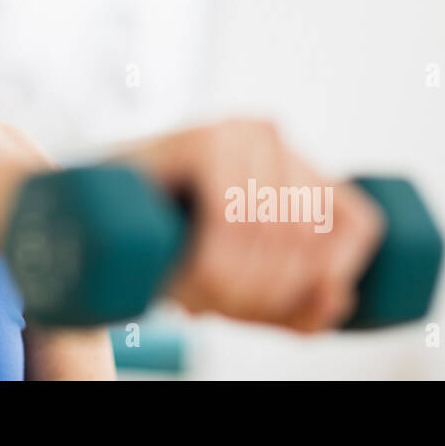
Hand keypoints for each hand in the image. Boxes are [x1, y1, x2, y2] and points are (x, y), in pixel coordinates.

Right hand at [117, 119, 385, 332]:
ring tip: (192, 299)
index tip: (283, 314)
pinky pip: (229, 218)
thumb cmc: (164, 245)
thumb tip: (342, 300)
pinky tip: (186, 283)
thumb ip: (295, 302)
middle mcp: (275, 137)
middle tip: (215, 309)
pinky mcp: (200, 137)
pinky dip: (211, 266)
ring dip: (231, 288)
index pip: (361, 225)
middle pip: (311, 238)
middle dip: (265, 295)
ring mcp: (238, 131)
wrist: (83, 212)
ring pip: (271, 233)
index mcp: (300, 163)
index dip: (335, 278)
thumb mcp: (241, 283)